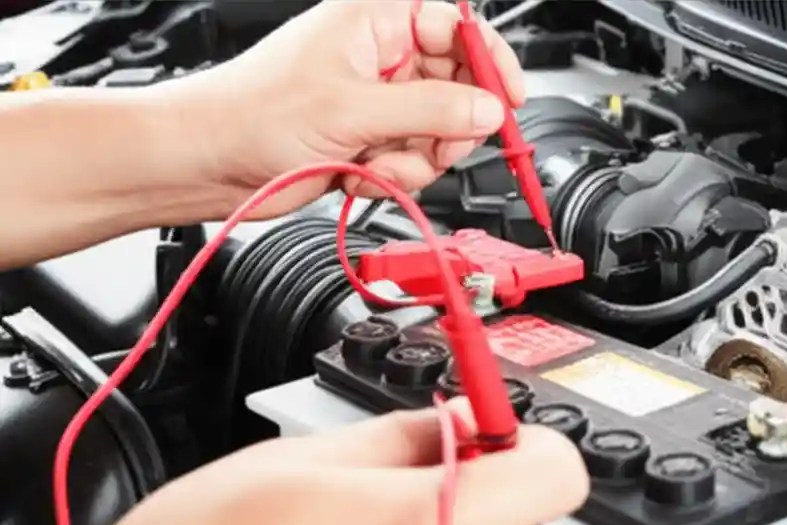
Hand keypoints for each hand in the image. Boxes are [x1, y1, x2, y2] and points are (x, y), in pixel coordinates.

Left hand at [179, 0, 525, 216]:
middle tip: (435, 146)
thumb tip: (488, 110)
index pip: (459, 26)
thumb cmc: (251, 114)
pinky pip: (415, 159)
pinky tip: (360, 173)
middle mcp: (381, 55)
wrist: (209, 162)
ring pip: (440, 132)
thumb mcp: (354, 108)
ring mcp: (378, 100)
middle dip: (449, 126)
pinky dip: (396, 175)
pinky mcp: (371, 139)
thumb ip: (431, 109)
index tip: (508, 98)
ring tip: (378, 162)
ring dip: (417, 158)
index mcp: (376, 19)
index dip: (490, 60)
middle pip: (458, 87)